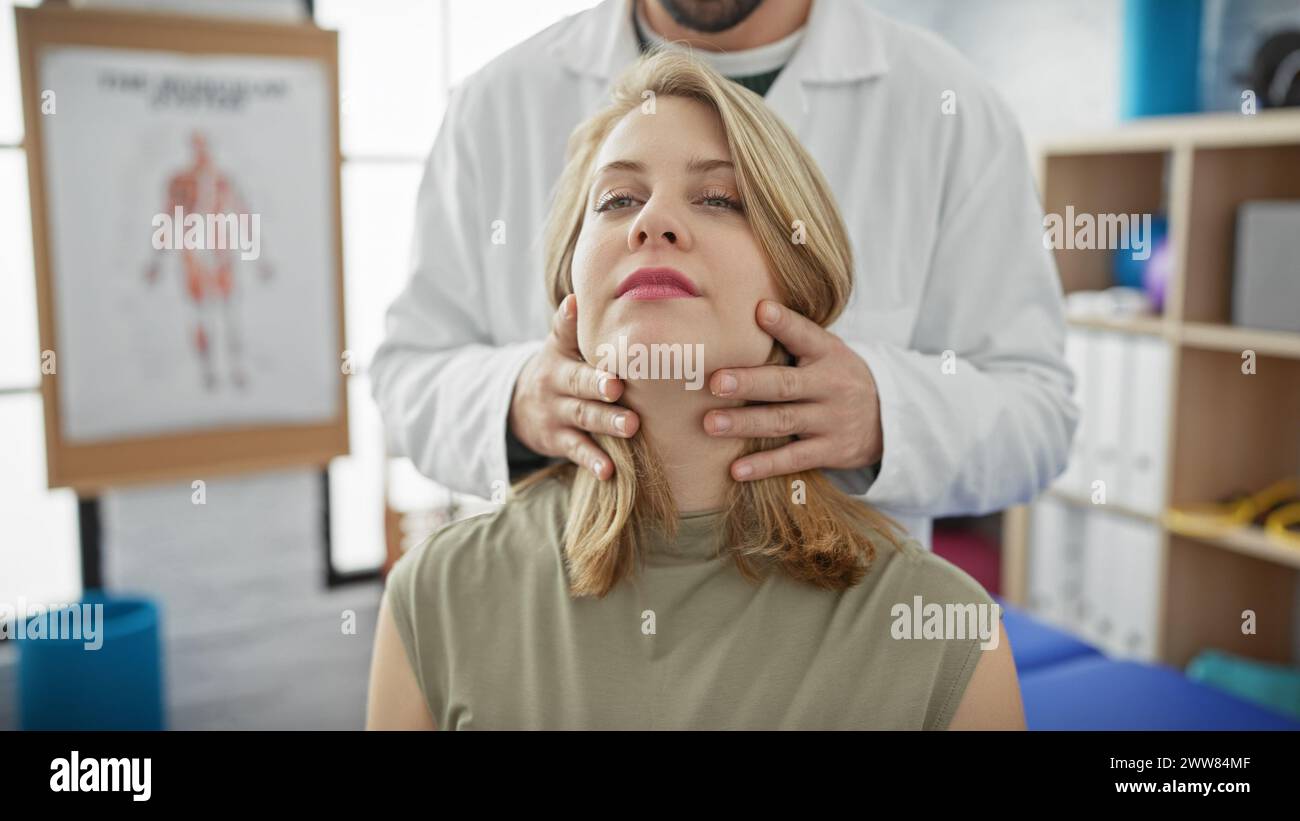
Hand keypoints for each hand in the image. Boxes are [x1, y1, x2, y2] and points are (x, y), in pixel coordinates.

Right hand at [508, 294, 639, 479]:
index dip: (577, 335)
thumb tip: (578, 296)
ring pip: (582, 418)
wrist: (520, 405)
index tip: (588, 325)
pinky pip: (576, 450)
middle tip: (618, 389)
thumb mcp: (559, 346)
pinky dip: (592, 460)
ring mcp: (557, 414)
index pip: (567, 341)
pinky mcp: (559, 441)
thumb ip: (570, 325)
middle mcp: (557, 384)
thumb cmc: (558, 368)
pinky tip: (609, 471)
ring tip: (631, 428)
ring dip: (606, 423)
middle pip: (578, 384)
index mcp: (561, 356)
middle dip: (598, 387)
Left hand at [704, 299, 882, 481]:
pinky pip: (794, 459)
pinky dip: (764, 465)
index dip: (784, 323)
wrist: (888, 417)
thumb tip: (742, 313)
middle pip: (785, 384)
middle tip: (715, 381)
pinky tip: (736, 470)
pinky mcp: (831, 450)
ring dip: (745, 423)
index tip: (760, 310)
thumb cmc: (837, 376)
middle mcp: (830, 385)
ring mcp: (831, 420)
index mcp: (827, 353)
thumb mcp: (826, 351)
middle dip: (749, 382)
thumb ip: (792, 338)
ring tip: (711, 423)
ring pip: (783, 421)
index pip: (805, 335)